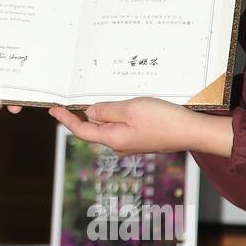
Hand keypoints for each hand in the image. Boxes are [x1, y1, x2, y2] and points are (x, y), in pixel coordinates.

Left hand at [47, 97, 196, 152]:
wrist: (192, 131)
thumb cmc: (163, 120)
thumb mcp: (129, 109)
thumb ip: (106, 111)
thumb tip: (89, 113)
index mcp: (113, 139)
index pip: (81, 130)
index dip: (65, 119)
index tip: (53, 110)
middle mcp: (119, 145)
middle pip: (94, 129)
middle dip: (84, 115)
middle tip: (74, 100)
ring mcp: (130, 143)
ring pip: (109, 126)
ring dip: (103, 113)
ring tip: (101, 100)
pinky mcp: (141, 139)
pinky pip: (122, 126)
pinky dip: (117, 115)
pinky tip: (121, 106)